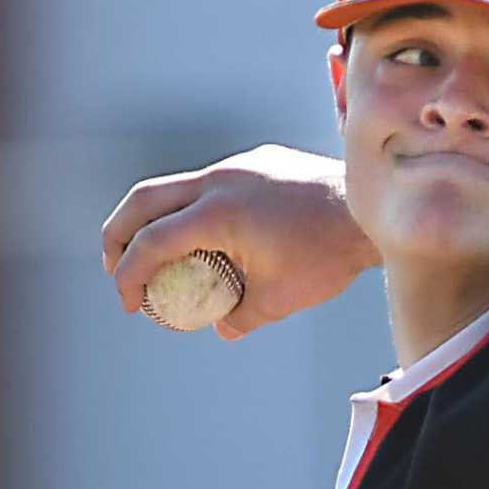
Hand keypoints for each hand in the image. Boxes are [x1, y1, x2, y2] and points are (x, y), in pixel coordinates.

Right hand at [100, 144, 378, 339]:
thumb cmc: (329, 254)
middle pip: (142, 201)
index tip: (131, 303)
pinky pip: (208, 183)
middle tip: (116, 270)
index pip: (153, 243)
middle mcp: (219, 180)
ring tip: (153, 254)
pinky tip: (205, 234)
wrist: (372, 209)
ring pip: (173, 187)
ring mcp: (237, 166)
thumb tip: (222, 327)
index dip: (131, 276)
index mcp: (217, 214)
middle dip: (118, 237)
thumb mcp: (282, 297)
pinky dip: (191, 207)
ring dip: (153, 219)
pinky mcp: (256, 162)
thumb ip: (243, 315)